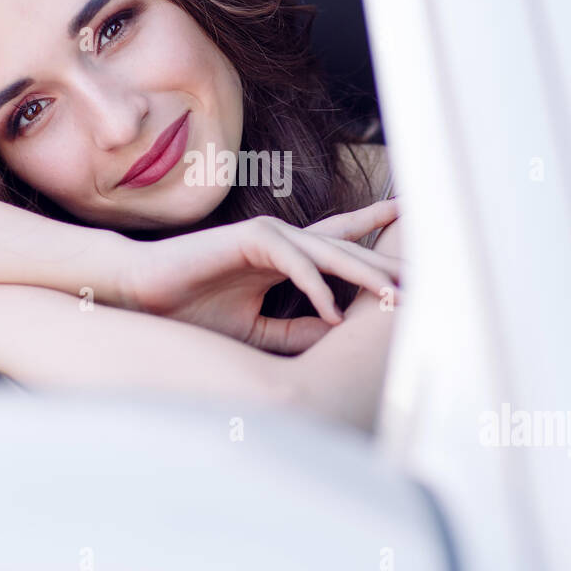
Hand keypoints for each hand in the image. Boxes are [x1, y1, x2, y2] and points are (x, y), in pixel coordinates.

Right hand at [121, 199, 401, 353]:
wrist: (143, 294)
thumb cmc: (192, 312)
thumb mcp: (256, 331)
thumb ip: (295, 329)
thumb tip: (337, 335)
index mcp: (285, 258)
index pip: (341, 245)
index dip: (377, 240)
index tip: (415, 245)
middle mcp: (282, 241)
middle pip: (347, 248)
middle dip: (387, 263)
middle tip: (427, 278)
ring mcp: (268, 236)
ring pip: (329, 250)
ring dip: (364, 275)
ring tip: (395, 298)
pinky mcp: (249, 238)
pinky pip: (294, 262)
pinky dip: (316, 287)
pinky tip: (333, 313)